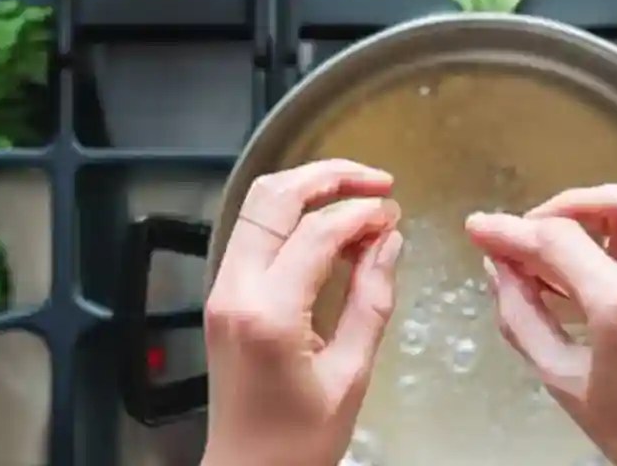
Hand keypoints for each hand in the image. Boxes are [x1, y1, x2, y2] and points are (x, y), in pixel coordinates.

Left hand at [201, 160, 403, 465]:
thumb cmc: (299, 440)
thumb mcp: (352, 373)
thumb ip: (372, 299)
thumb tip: (389, 241)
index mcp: (269, 314)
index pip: (317, 233)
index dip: (362, 213)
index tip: (394, 214)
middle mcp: (235, 291)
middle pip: (274, 197)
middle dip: (330, 177)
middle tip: (378, 181)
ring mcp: (222, 289)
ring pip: (257, 205)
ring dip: (309, 189)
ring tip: (359, 196)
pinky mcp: (223, 294)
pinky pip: (254, 232)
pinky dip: (293, 215)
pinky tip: (332, 227)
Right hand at [466, 185, 616, 465]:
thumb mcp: (563, 380)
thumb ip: (523, 319)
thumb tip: (498, 272)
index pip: (555, 240)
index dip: (508, 230)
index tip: (479, 229)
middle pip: (615, 199)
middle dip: (565, 206)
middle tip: (533, 234)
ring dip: (604, 212)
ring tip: (570, 247)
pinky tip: (606, 264)